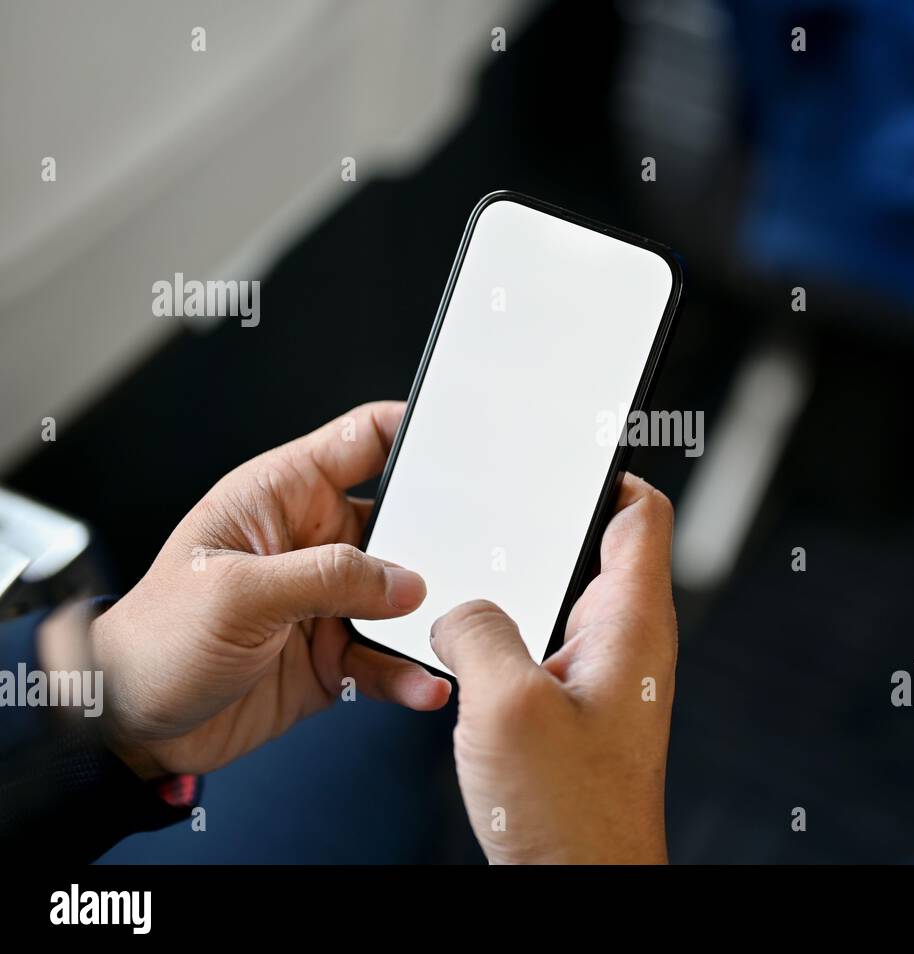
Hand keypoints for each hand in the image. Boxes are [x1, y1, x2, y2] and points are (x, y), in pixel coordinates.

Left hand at [88, 401, 449, 777]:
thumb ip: (327, 578)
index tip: (461, 440)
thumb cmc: (153, 640)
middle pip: (401, 522)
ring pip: (403, 596)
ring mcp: (326, 601)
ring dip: (429, 616)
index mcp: (281, 497)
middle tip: (473, 558)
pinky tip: (422, 683)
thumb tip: (405, 580)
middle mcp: (311, 543)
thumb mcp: (237, 594)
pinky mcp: (334, 655)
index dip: (413, 429)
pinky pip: (389, 657)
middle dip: (439, 540)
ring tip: (450, 634)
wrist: (129, 727)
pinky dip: (410, 672)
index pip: (362, 441)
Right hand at [432, 474, 676, 863]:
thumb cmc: (570, 815)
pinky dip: (506, 645)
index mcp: (631, 623)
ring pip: (559, 605)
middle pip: (595, 552)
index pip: (642, 512)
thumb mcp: (503, 704)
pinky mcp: (577, 712)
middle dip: (541, 532)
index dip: (606, 470)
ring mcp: (603, 678)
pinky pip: (541, 654)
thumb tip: (459, 613)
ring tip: (466, 591)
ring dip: (514, 597)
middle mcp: (626, 644)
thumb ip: (477, 632)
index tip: (564, 449)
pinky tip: (467, 658)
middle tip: (491, 515)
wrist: (581, 887)